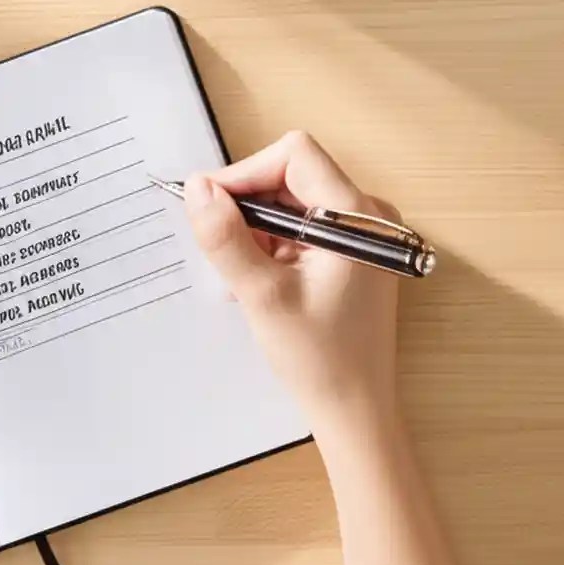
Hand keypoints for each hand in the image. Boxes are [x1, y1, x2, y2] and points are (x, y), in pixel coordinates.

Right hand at [184, 131, 402, 425]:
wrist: (355, 408)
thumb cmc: (320, 358)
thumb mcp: (262, 295)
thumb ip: (226, 238)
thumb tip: (197, 190)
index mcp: (356, 214)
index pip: (293, 155)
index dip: (246, 174)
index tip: (211, 208)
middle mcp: (366, 213)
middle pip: (290, 175)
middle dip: (247, 206)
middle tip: (221, 249)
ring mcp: (360, 232)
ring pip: (290, 201)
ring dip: (256, 229)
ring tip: (242, 274)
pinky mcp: (350, 251)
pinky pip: (300, 226)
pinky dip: (271, 244)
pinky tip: (258, 280)